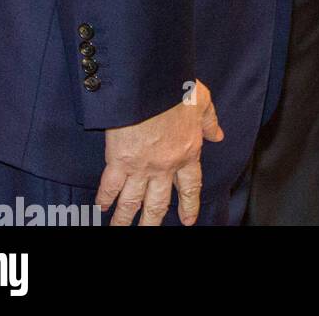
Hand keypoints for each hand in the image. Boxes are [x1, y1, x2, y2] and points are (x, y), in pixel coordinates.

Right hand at [97, 80, 223, 226]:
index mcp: (187, 153)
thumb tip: (218, 135)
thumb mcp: (203, 102)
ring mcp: (141, 167)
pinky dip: (104, 199)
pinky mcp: (119, 161)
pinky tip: (101, 208)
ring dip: (125, 220)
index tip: (187, 220)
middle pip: (158, 203)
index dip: (189, 204)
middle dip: (152, 221)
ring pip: (132, 202)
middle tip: (148, 233)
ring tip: (120, 231)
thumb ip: (209, 122)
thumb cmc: (179, 89)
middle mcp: (165, 166)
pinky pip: (110, 186)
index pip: (190, 186)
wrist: (153, 85)